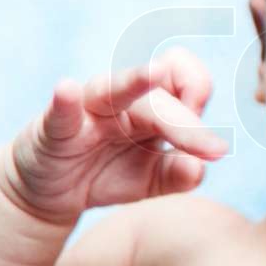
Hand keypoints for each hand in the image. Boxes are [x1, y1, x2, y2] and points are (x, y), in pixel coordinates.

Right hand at [6, 48, 227, 223]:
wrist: (52, 193)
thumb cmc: (109, 174)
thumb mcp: (152, 180)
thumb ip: (180, 174)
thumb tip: (200, 168)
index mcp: (154, 106)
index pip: (186, 81)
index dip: (201, 97)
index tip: (213, 142)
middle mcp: (124, 99)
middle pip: (161, 98)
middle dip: (187, 124)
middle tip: (213, 150)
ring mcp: (88, 110)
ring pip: (115, 89)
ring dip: (136, 81)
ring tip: (156, 72)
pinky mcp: (54, 129)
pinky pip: (61, 113)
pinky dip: (65, 101)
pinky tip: (67, 89)